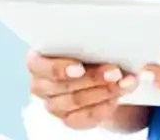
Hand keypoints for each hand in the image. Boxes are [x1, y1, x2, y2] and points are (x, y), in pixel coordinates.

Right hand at [25, 49, 139, 129]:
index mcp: (36, 60)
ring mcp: (52, 105)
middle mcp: (39, 85)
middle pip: (64, 86)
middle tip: (115, 71)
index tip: (80, 68)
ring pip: (76, 102)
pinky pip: (84, 118)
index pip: (41, 66)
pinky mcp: (67, 119)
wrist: (93, 71)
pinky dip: (103, 107)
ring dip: (103, 92)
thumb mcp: (85, 40)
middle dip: (93, 78)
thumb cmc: (85, 49)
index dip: (59, 69)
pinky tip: (116, 97)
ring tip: (123, 83)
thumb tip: (115, 44)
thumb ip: (92, 41)